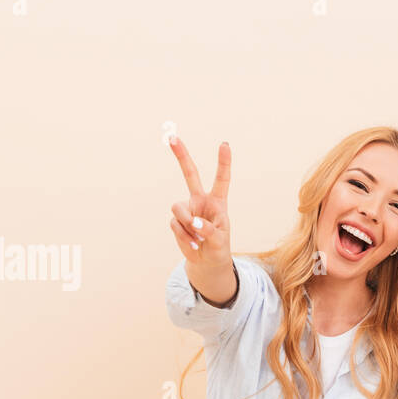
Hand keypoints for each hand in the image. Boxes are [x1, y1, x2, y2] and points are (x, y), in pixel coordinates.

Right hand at [167, 136, 232, 271]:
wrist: (207, 261)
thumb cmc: (218, 247)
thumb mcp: (219, 241)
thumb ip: (208, 230)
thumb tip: (194, 222)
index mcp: (217, 202)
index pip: (221, 179)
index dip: (223, 162)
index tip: (224, 144)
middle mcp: (201, 201)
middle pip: (190, 174)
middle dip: (181, 156)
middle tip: (172, 137)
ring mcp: (187, 209)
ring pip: (178, 208)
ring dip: (186, 225)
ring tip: (197, 238)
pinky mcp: (177, 220)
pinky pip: (175, 224)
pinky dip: (184, 236)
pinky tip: (192, 244)